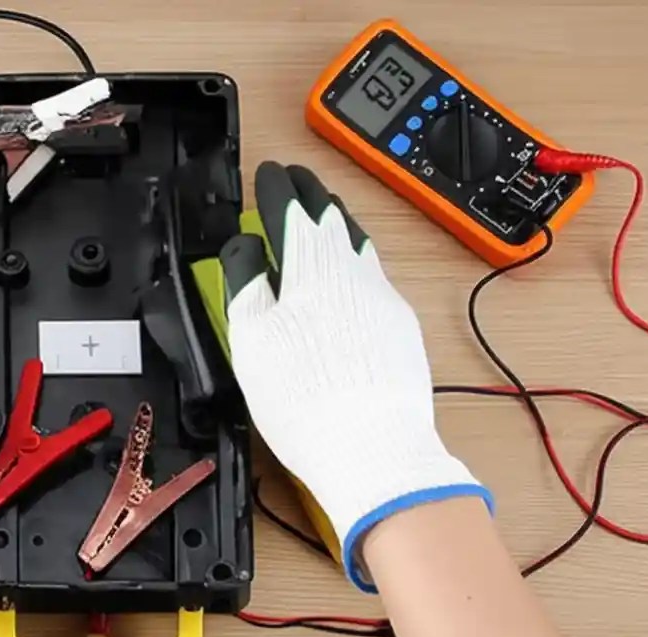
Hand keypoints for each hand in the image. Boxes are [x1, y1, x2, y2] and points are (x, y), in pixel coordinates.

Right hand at [219, 162, 489, 590]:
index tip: (266, 174)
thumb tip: (246, 243)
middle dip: (309, 193)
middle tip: (294, 181)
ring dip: (337, 222)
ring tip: (324, 214)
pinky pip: (375, 275)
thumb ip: (245, 282)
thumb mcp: (251, 339)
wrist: (375, 450)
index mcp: (310, 266)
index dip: (274, 186)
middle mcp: (353, 270)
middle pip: (331, 216)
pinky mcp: (401, 325)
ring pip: (359, 242)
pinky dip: (356, 260)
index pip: (289, 208)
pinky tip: (351, 274)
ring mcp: (383, 296)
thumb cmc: (302, 398)